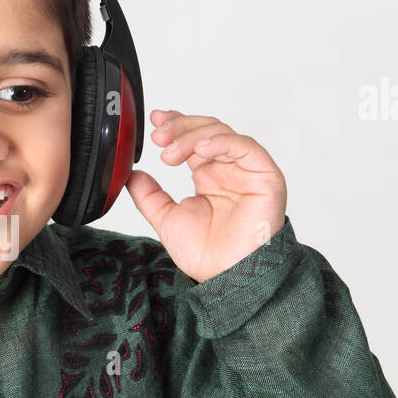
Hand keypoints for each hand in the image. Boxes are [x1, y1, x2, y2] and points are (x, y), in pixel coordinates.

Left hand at [126, 110, 286, 284]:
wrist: (228, 277)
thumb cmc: (206, 254)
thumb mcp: (166, 219)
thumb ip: (149, 196)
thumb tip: (132, 175)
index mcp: (208, 175)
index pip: (193, 138)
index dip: (176, 123)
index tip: (154, 121)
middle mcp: (228, 168)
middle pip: (206, 130)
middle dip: (180, 127)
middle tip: (158, 136)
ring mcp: (246, 170)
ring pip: (222, 134)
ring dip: (193, 136)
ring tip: (170, 151)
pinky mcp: (265, 175)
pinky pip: (245, 147)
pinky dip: (221, 142)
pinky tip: (199, 149)